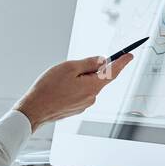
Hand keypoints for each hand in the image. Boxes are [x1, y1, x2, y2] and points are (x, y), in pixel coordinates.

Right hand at [15, 53, 133, 129]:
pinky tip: (58, 88)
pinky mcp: (75, 109)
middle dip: (89, 70)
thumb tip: (102, 61)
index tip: (129, 55)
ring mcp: (83, 105)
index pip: (113, 72)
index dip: (122, 62)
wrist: (34, 110)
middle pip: (98, 78)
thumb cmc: (49, 88)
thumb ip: (88, 63)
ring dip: (78, 79)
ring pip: (86, 86)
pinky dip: (73, 88)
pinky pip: (79, 94)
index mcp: (93, 86)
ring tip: (59, 80)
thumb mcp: (69, 67)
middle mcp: (91, 97)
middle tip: (72, 67)